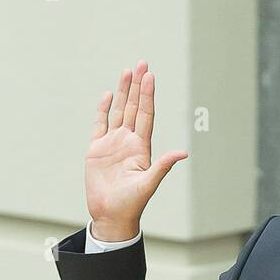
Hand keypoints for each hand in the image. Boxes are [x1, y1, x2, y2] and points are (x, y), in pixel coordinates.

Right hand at [85, 60, 187, 240]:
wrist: (110, 215)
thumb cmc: (131, 204)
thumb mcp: (148, 184)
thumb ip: (163, 166)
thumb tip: (183, 153)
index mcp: (141, 147)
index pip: (146, 115)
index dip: (148, 95)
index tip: (150, 76)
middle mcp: (128, 141)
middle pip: (134, 107)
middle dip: (137, 86)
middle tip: (142, 63)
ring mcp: (112, 144)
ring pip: (118, 112)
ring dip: (123, 92)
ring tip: (127, 71)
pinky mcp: (96, 150)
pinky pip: (100, 125)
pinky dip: (103, 110)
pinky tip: (107, 96)